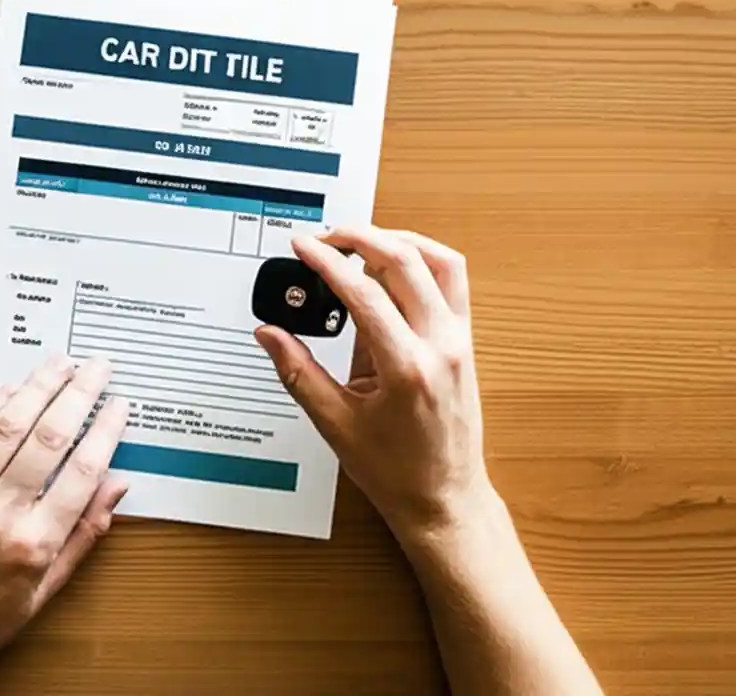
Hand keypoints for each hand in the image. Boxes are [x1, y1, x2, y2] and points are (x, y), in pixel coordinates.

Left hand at [0, 356, 129, 695]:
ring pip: (6, 428)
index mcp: (35, 541)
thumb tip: (114, 488)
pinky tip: (7, 391)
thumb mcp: (48, 588)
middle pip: (48, 438)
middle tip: (96, 369)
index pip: (82, 471)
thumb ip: (84, 534)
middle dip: (78, 395)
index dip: (105, 431)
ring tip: (58, 366)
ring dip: (36, 389)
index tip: (119, 407)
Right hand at [255, 227, 488, 537]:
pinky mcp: (465, 341)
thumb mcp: (335, 423)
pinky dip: (422, 260)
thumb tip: (270, 334)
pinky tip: (393, 265)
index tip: (304, 246)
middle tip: (325, 237)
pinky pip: (452, 280)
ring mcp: (460, 340)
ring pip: (438, 260)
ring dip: (398, 240)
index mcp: (407, 368)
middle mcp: (442, 346)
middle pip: (405, 260)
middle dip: (360, 238)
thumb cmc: (396, 471)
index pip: (364, 292)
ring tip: (360, 243)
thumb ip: (299, 371)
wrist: (444, 498)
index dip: (327, 261)